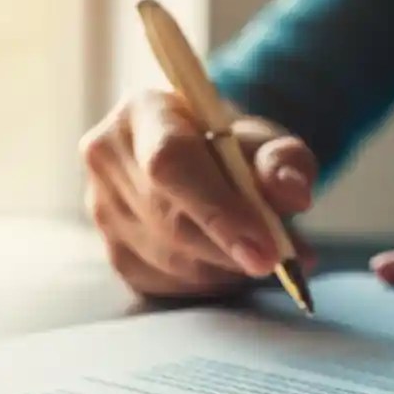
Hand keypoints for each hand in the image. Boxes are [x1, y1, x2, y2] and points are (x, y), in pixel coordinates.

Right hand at [80, 90, 317, 297]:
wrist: (201, 157)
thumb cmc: (232, 145)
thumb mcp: (267, 140)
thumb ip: (283, 160)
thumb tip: (293, 192)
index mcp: (142, 110)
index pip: (171, 164)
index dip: (219, 211)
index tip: (266, 249)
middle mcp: (107, 156)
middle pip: (168, 218)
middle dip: (228, 249)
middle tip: (280, 261)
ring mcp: (101, 207)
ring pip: (168, 258)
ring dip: (223, 268)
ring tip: (262, 255)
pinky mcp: (111, 250)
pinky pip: (163, 283)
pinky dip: (206, 282)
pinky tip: (229, 264)